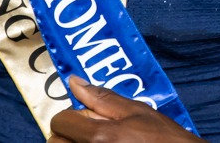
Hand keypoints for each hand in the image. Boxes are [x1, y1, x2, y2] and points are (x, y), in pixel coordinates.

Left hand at [48, 76, 202, 142]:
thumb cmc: (164, 139)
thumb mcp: (137, 111)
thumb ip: (102, 97)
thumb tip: (75, 82)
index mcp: (99, 136)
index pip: (60, 122)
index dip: (72, 116)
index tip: (85, 118)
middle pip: (56, 142)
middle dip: (69, 134)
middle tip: (91, 133)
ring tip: (99, 142)